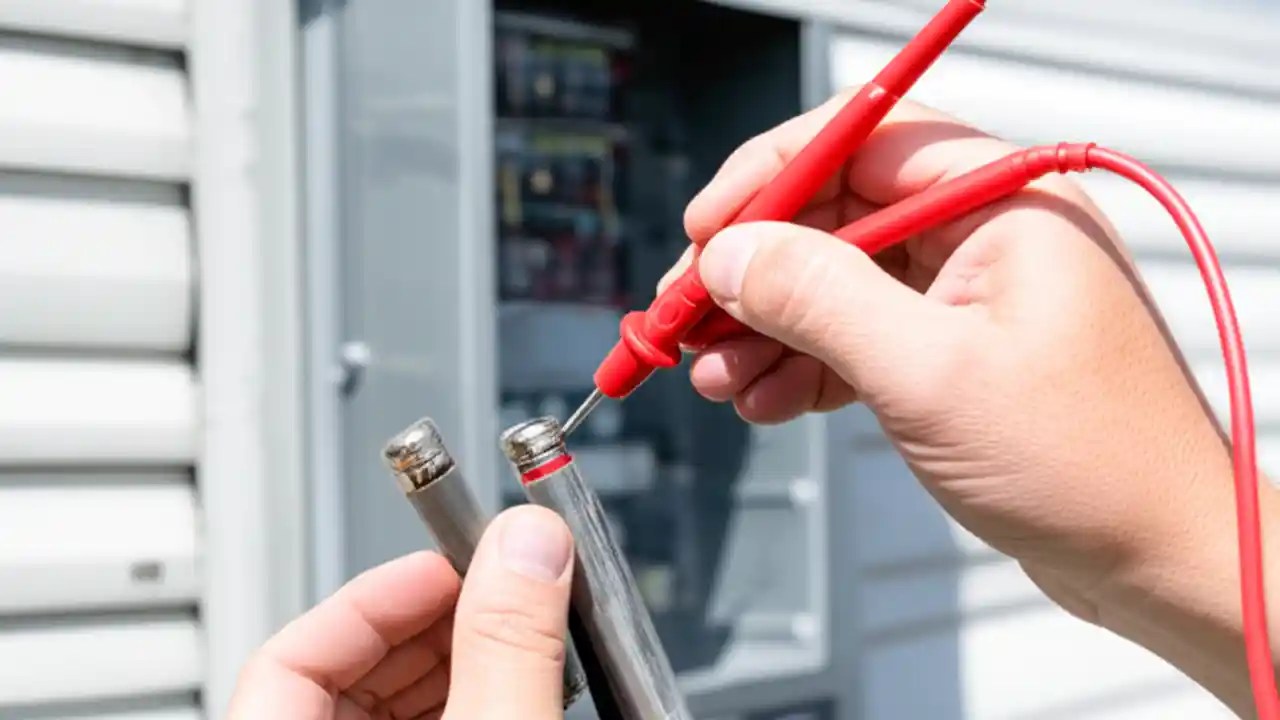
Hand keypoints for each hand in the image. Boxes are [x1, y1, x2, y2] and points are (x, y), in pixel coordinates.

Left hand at [227, 506, 575, 718]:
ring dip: (460, 661)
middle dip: (435, 622)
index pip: (290, 654)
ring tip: (520, 637)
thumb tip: (526, 542)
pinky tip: (515, 687)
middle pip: (345, 674)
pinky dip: (470, 702)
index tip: (449, 564)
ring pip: (387, 710)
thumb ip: (506, 646)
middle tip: (500, 589)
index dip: (375, 596)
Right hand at [671, 89, 1278, 713]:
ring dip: (769, 330)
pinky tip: (764, 399)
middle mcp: (987, 231)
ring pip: (837, 283)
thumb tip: (730, 254)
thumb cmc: (1086, 466)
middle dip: (756, 274)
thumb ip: (820, 300)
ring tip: (716, 378)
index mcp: (1003, 200)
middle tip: (687, 319)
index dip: (769, 179)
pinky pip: (858, 335)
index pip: (861, 141)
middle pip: (836, 216)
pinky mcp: (955, 349)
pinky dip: (805, 366)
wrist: (1156, 560)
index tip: (704, 232)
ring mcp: (969, 293)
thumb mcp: (929, 375)